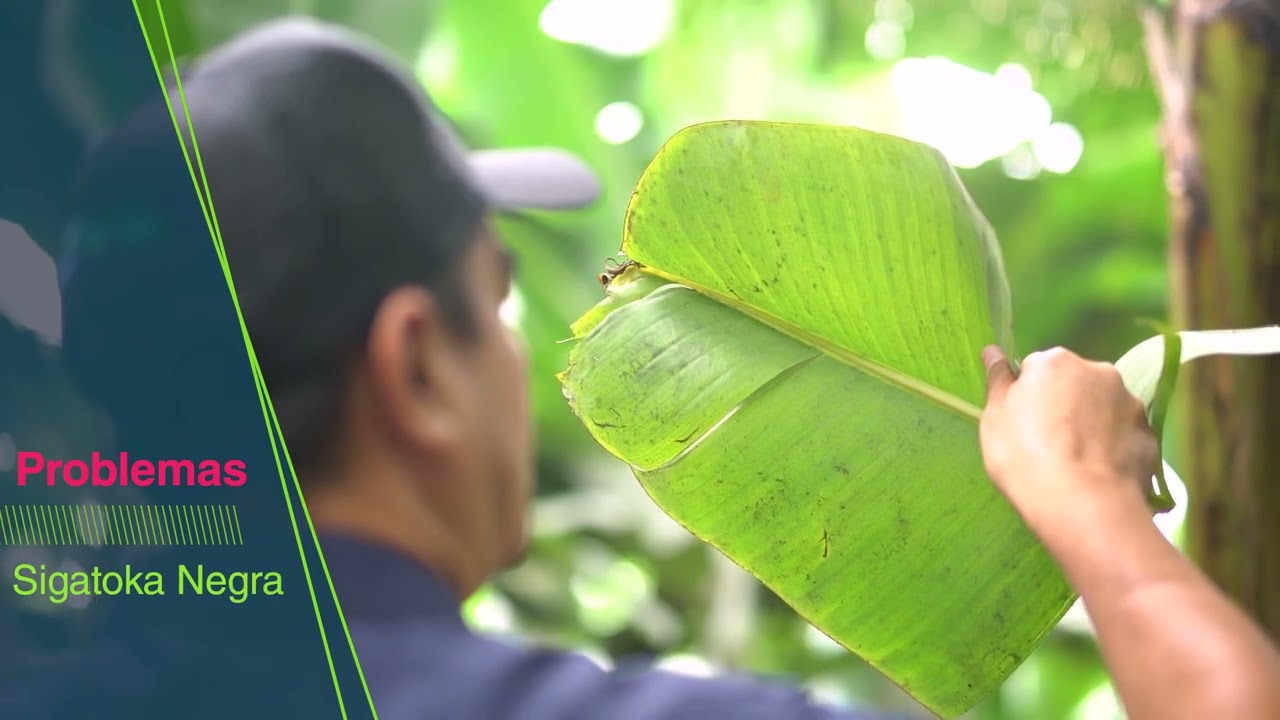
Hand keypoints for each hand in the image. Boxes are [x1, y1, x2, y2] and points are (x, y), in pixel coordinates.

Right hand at [978, 345, 1158, 538]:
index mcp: (1055, 362)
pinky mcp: (1149, 433)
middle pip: (1074, 382)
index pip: (1036, 368)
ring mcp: (1130, 402)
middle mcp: (1098, 371)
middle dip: (1063, 404)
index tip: (1023, 423)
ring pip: (1103, 406)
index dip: (1027, 396)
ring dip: (1091, 423)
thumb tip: (992, 349)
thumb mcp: (995, 418)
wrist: (1083, 504)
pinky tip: (1099, 472)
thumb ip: (998, 380)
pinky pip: (1124, 434)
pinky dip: (1113, 446)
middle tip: (1048, 443)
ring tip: (1077, 461)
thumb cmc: (1025, 457)